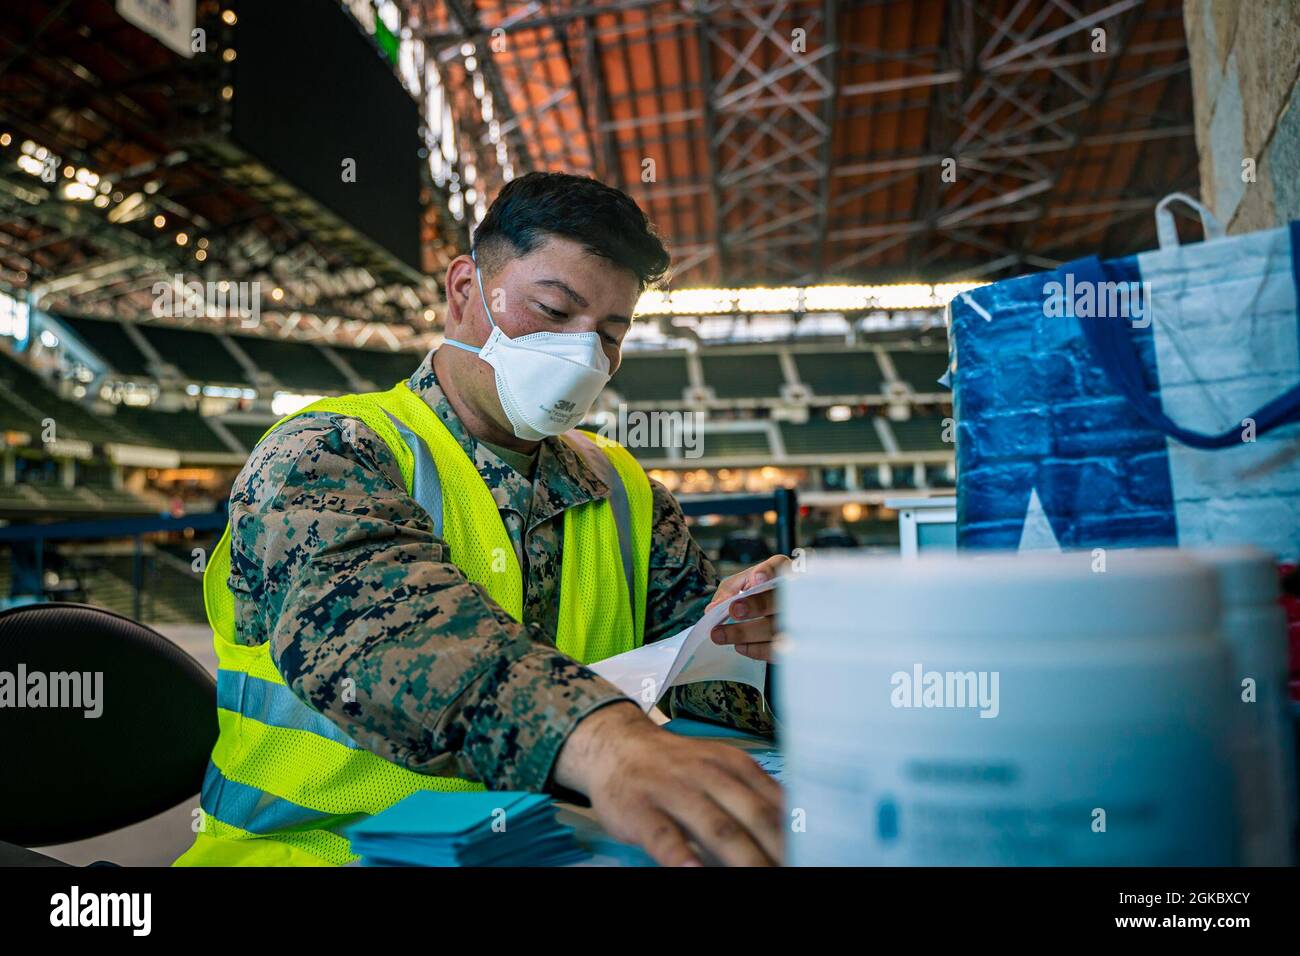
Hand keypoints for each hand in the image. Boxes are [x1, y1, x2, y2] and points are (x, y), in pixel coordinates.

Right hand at [553, 702, 782, 865]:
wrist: (616, 745)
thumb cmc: (676, 767)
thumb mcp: (722, 768)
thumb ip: (755, 796)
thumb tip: (798, 830)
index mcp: (736, 765)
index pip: (777, 805)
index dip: (799, 837)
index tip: (818, 857)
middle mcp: (710, 775)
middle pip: (755, 819)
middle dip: (780, 853)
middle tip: (797, 873)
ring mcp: (675, 791)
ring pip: (718, 828)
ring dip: (744, 860)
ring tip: (762, 880)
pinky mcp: (641, 810)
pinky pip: (664, 836)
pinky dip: (681, 856)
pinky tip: (695, 873)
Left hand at [706, 553, 789, 662]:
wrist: (782, 613)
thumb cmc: (761, 593)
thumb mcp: (744, 583)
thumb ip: (729, 590)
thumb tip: (712, 609)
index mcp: (782, 572)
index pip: (780, 567)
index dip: (769, 572)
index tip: (758, 578)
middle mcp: (794, 594)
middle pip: (778, 599)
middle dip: (755, 605)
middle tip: (733, 610)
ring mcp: (799, 620)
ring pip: (775, 627)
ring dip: (744, 632)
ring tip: (719, 635)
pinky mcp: (795, 643)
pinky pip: (777, 649)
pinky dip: (755, 649)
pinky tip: (739, 646)